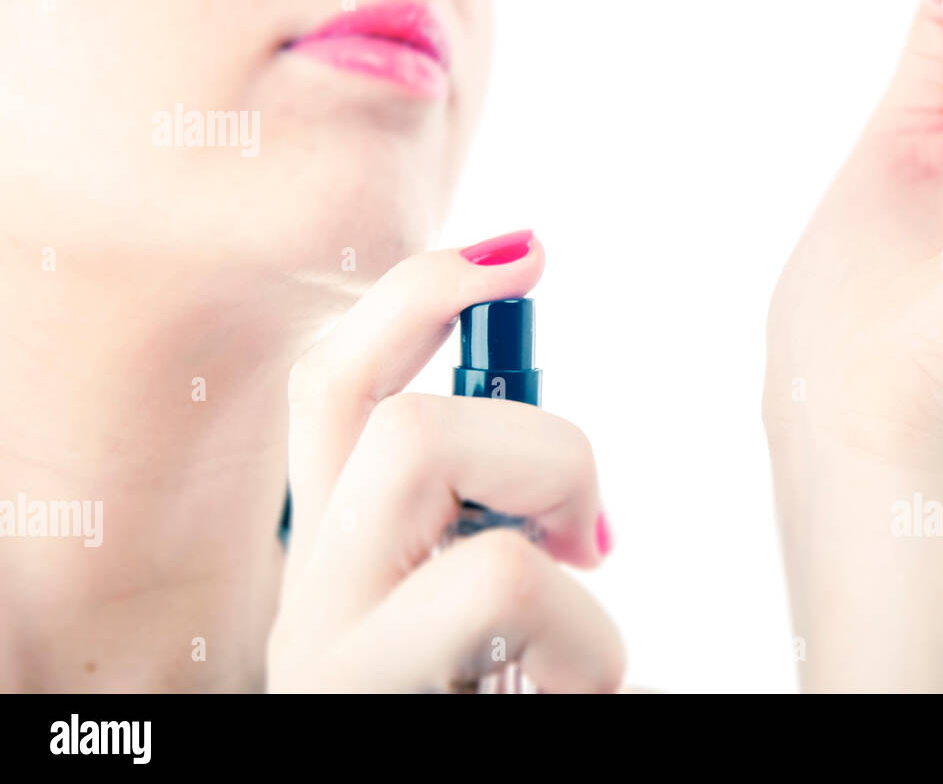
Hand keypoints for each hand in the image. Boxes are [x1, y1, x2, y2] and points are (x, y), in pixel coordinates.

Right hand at [267, 235, 622, 691]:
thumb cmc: (507, 731)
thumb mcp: (494, 634)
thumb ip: (491, 544)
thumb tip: (563, 489)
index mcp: (338, 565)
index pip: (336, 390)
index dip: (422, 298)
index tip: (525, 251)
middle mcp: (308, 601)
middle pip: (391, 405)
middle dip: (542, 439)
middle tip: (593, 540)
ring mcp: (326, 651)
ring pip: (421, 443)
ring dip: (558, 514)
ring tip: (583, 647)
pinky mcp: (363, 695)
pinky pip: (506, 581)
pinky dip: (591, 641)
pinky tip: (576, 693)